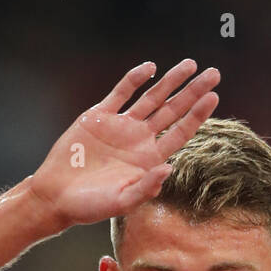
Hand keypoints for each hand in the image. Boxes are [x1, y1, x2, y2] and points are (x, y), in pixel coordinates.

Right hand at [27, 58, 219, 228]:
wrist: (56, 196)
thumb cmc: (90, 206)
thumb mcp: (122, 202)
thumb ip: (146, 187)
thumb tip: (170, 169)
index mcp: (150, 159)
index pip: (181, 132)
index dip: (197, 114)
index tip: (213, 97)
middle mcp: (140, 140)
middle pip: (173, 110)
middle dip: (193, 92)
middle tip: (214, 73)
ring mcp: (121, 126)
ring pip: (152, 97)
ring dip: (170, 81)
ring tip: (190, 64)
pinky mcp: (99, 116)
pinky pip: (121, 92)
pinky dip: (135, 79)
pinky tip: (150, 68)